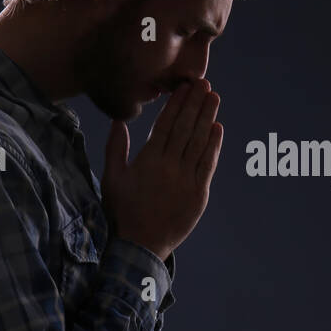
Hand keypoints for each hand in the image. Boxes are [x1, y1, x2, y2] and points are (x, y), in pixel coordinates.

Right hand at [101, 79, 222, 260]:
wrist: (140, 246)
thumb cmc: (122, 211)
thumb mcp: (112, 178)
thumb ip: (116, 148)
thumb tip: (119, 121)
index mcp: (148, 160)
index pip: (166, 125)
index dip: (177, 104)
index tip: (185, 87)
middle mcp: (169, 167)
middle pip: (186, 129)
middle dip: (196, 104)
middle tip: (205, 84)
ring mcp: (186, 180)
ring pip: (199, 143)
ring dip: (208, 118)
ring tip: (214, 98)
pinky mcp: (198, 194)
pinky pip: (208, 165)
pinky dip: (214, 146)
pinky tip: (218, 129)